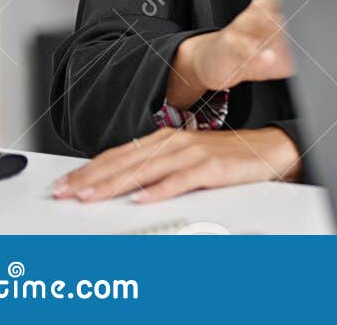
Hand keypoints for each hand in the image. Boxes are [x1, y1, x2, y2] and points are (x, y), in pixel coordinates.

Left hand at [50, 127, 300, 203]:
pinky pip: (181, 180)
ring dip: (116, 183)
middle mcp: (175, 142)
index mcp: (165, 139)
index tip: (65, 185)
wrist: (271, 149)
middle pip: (125, 162)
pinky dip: (159, 189)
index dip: (89, 170)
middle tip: (66, 193)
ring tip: (91, 196)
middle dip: (92, 179)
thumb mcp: (186, 158)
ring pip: (146, 170)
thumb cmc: (229, 157)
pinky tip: (141, 198)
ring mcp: (194, 153)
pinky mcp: (212, 166)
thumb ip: (156, 167)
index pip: (119, 155)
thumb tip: (122, 183)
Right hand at [167, 0, 336, 106]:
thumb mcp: (283, 48)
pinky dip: (257, 54)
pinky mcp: (229, 42)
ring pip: (266, 24)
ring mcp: (244, 24)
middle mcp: (262, 10)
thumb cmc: (254, 51)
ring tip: (299, 43)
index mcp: (276, 6)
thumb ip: (307, 42)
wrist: (214, 59)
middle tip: (324, 23)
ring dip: (283, 34)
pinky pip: (243, 47)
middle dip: (306, 16)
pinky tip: (267, 59)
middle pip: (287, 9)